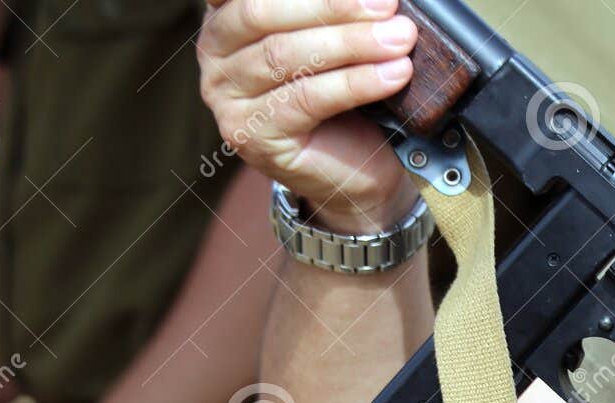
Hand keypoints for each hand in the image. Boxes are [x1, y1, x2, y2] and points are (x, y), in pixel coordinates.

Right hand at [198, 0, 418, 232]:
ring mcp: (227, 99)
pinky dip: (356, 83)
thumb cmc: (342, 101)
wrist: (354, 175)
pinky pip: (307, 98)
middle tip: (386, 5)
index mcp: (226, 18)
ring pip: (286, 55)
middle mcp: (214, 54)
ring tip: (400, 39)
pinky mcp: (253, 136)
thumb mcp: (328, 39)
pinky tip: (394, 74)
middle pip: (263, 13)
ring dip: (352, 43)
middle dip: (332, 6)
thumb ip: (325, 12)